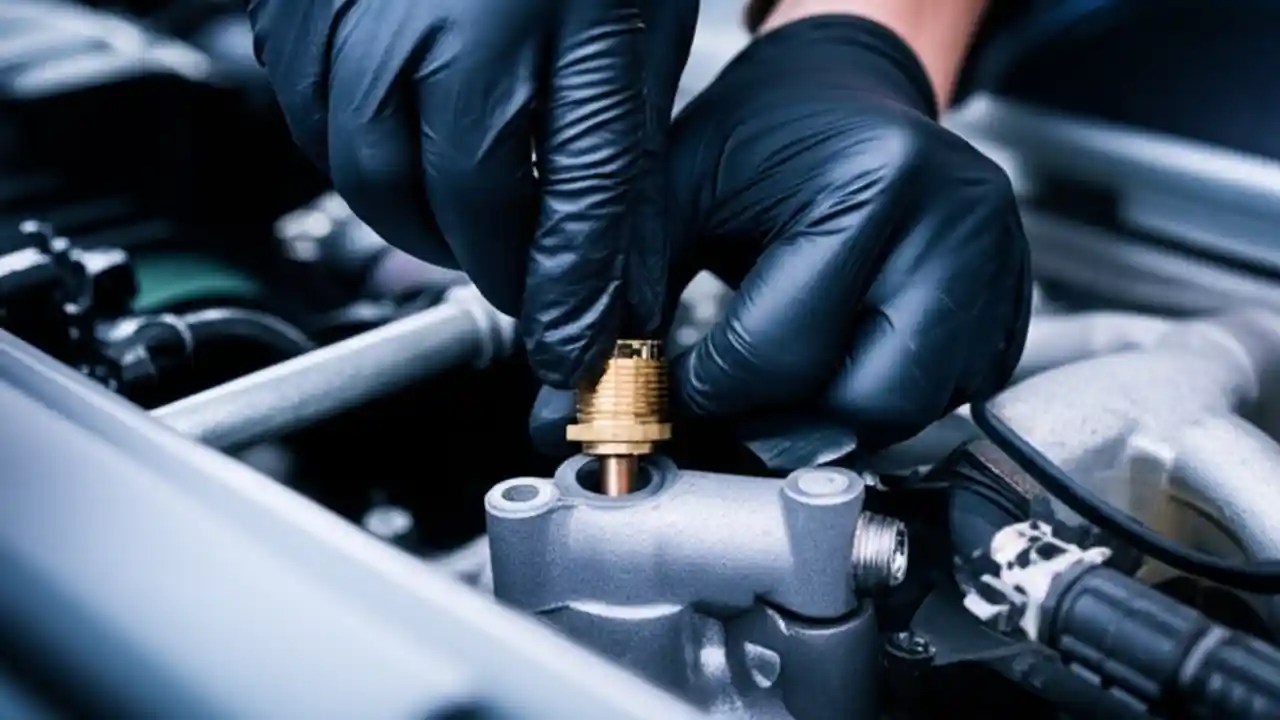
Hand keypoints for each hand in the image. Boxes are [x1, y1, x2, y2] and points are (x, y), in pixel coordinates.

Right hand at [245, 0, 697, 385]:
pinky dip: (348, 143)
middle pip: (445, 202)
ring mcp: (357, 3)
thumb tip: (620, 274)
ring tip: (459, 208)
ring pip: (358, 167)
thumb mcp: (632, 29)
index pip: (567, 207)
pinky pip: (301, 105)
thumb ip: (618, 154)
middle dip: (485, 257)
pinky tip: (393, 132)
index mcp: (557, 22)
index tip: (573, 345)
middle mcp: (446, 17)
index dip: (569, 296)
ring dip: (410, 212)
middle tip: (515, 268)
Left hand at [663, 16, 1030, 451]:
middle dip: (781, 428)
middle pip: (869, 402)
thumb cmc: (767, 130)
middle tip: (725, 414)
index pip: (784, 352)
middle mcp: (957, 226)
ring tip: (774, 391)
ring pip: (912, 414)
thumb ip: (634, 295)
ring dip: (833, 423)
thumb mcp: (682, 190)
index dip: (710, 395)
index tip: (672, 397)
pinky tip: (834, 368)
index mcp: (876, 184)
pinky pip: (947, 396)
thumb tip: (582, 401)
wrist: (844, 90)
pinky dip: (880, 403)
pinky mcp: (1012, 301)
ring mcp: (1000, 266)